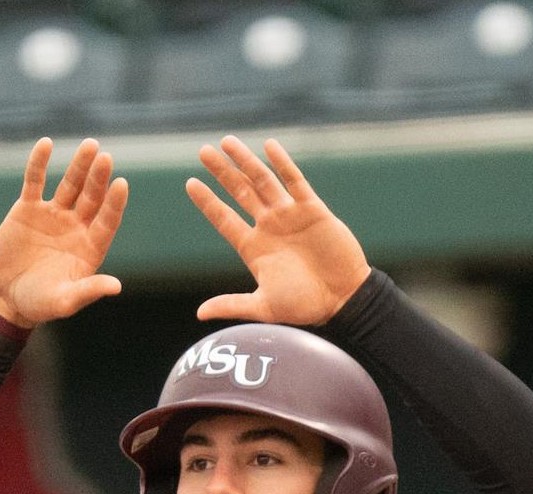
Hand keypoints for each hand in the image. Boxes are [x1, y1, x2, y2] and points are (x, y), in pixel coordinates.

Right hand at [0, 138, 128, 327]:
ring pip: (70, 184)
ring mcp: (53, 214)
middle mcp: (76, 226)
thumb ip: (88, 291)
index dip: (114, 204)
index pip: (107, 220)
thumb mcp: (64, 301)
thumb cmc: (40, 303)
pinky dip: (39, 163)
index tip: (121, 184)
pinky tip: (46, 144)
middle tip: (105, 157)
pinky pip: (35, 181)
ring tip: (90, 145)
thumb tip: (116, 286)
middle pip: (91, 197)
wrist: (7, 297)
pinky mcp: (28, 208)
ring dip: (79, 166)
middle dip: (98, 178)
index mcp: (90, 246)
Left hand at [186, 137, 370, 325]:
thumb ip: (232, 303)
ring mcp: (289, 215)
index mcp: (253, 248)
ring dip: (245, 161)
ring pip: (262, 181)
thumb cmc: (304, 306)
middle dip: (221, 172)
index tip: (190, 183)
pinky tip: (268, 146)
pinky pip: (295, 181)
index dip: (207, 202)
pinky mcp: (312, 209)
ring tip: (226, 142)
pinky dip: (282, 163)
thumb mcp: (264, 306)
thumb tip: (199, 313)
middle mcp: (268, 227)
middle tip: (203, 152)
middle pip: (239, 192)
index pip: (224, 218)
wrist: (343, 299)